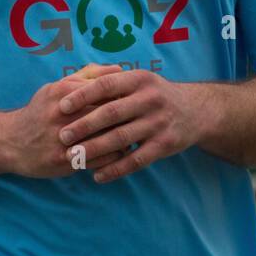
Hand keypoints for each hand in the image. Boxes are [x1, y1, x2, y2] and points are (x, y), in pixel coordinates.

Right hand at [1, 64, 127, 177]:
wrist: (9, 142)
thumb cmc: (40, 111)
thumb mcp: (57, 87)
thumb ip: (88, 75)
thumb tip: (119, 68)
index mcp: (64, 91)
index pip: (106, 89)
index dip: (124, 96)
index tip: (133, 100)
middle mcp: (63, 113)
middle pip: (109, 113)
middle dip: (127, 117)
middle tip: (138, 119)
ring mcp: (63, 139)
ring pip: (107, 137)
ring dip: (124, 138)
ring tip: (132, 136)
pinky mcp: (64, 161)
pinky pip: (100, 159)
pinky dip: (114, 157)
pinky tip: (118, 153)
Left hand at [56, 69, 217, 183]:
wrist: (194, 111)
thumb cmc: (153, 95)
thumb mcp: (138, 80)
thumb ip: (109, 79)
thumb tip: (71, 81)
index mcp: (140, 79)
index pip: (106, 85)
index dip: (82, 95)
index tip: (61, 106)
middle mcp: (151, 99)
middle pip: (111, 113)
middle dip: (84, 125)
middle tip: (62, 136)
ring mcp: (159, 123)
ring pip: (121, 139)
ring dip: (94, 149)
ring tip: (73, 157)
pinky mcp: (165, 145)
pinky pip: (136, 160)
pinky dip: (115, 169)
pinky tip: (97, 176)